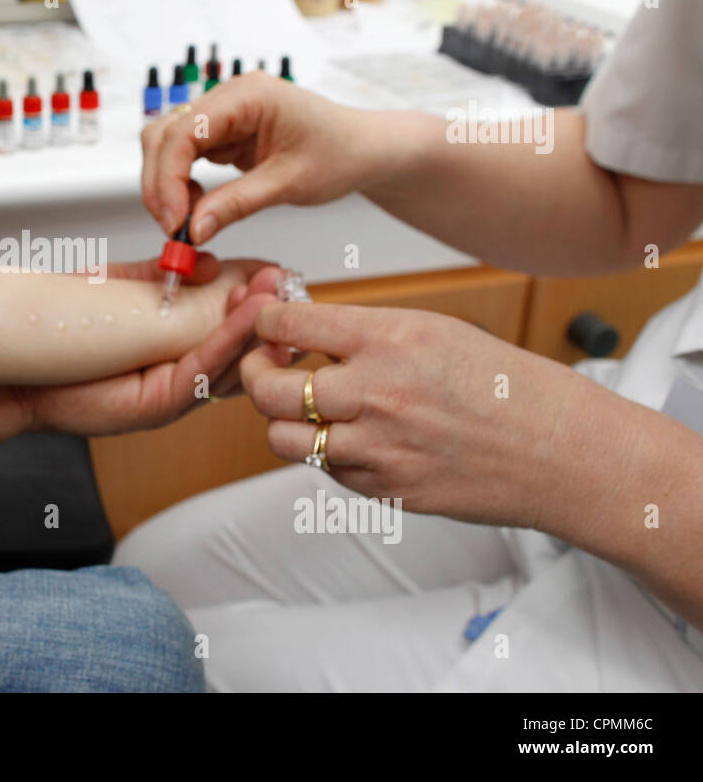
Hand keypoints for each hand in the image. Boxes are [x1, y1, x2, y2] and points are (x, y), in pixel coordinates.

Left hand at [13, 256, 284, 435]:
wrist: (11, 369)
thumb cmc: (56, 334)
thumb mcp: (120, 291)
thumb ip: (164, 278)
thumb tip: (209, 261)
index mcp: (175, 347)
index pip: (230, 320)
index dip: (254, 296)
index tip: (274, 269)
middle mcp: (180, 373)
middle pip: (242, 346)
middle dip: (268, 311)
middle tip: (288, 281)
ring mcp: (173, 393)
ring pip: (231, 358)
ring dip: (256, 322)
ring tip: (276, 289)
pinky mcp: (159, 404)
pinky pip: (204, 367)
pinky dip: (229, 338)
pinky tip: (247, 313)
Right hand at [140, 72, 411, 243]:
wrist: (364, 150)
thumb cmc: (341, 154)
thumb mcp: (290, 184)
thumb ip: (236, 204)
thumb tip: (192, 230)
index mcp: (248, 95)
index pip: (183, 132)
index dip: (168, 178)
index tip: (174, 222)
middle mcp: (229, 98)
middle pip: (164, 134)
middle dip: (160, 184)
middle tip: (174, 230)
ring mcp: (223, 114)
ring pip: (167, 145)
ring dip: (166, 185)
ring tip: (188, 222)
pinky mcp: (223, 134)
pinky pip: (184, 157)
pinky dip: (181, 186)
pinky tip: (197, 210)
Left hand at [238, 300, 618, 527]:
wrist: (558, 451)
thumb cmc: (503, 385)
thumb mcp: (433, 331)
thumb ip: (363, 333)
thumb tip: (300, 328)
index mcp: (388, 338)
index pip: (287, 324)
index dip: (265, 323)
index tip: (266, 326)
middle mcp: (375, 392)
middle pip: (267, 389)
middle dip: (254, 375)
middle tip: (265, 368)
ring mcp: (377, 446)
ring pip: (281, 439)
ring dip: (281, 422)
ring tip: (302, 409)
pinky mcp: (384, 489)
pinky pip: (325, 470)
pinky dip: (324, 453)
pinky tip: (349, 437)